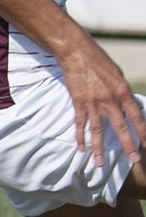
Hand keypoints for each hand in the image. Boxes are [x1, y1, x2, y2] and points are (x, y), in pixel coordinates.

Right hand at [57, 41, 145, 165]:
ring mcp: (93, 103)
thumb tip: (131, 107)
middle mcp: (110, 100)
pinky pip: (80, 123)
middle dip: (128, 145)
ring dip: (99, 148)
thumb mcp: (118, 76)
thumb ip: (124, 93)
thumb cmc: (99, 61)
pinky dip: (80, 136)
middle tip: (134, 160)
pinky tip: (81, 148)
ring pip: (97, 130)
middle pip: (120, 127)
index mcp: (123, 92)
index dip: (143, 131)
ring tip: (100, 163)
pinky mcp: (79, 103)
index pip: (137, 116)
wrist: (76, 53)